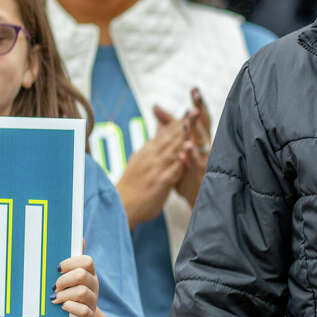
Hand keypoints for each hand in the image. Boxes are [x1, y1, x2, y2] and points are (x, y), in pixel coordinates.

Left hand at [52, 254, 98, 316]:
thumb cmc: (71, 293)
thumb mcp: (73, 277)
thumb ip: (74, 261)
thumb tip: (80, 238)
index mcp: (89, 273)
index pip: (87, 261)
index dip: (71, 263)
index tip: (57, 269)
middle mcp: (93, 285)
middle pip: (82, 275)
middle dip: (64, 280)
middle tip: (54, 286)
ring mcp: (92, 301)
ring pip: (82, 292)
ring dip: (64, 295)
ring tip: (54, 299)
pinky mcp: (89, 316)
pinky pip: (83, 310)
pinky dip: (71, 307)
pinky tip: (63, 307)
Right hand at [116, 105, 186, 228]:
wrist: (120, 206)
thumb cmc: (132, 184)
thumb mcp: (141, 158)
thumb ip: (153, 142)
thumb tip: (159, 124)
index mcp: (148, 151)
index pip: (166, 133)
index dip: (179, 120)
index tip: (190, 109)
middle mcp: (151, 157)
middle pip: (170, 138)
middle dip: (184, 123)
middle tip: (195, 110)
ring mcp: (155, 169)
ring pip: (172, 150)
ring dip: (183, 137)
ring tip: (193, 126)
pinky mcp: (159, 183)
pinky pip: (172, 171)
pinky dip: (180, 162)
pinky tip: (188, 155)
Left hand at [175, 88, 212, 206]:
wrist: (195, 198)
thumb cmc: (188, 171)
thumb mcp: (177, 146)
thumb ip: (168, 126)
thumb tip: (157, 107)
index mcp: (200, 140)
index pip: (199, 119)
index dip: (198, 104)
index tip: (194, 90)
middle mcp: (205, 148)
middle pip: (203, 126)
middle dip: (200, 112)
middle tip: (196, 99)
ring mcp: (205, 161)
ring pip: (201, 144)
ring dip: (195, 133)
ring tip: (188, 121)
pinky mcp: (201, 176)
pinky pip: (196, 165)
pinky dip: (191, 157)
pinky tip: (185, 150)